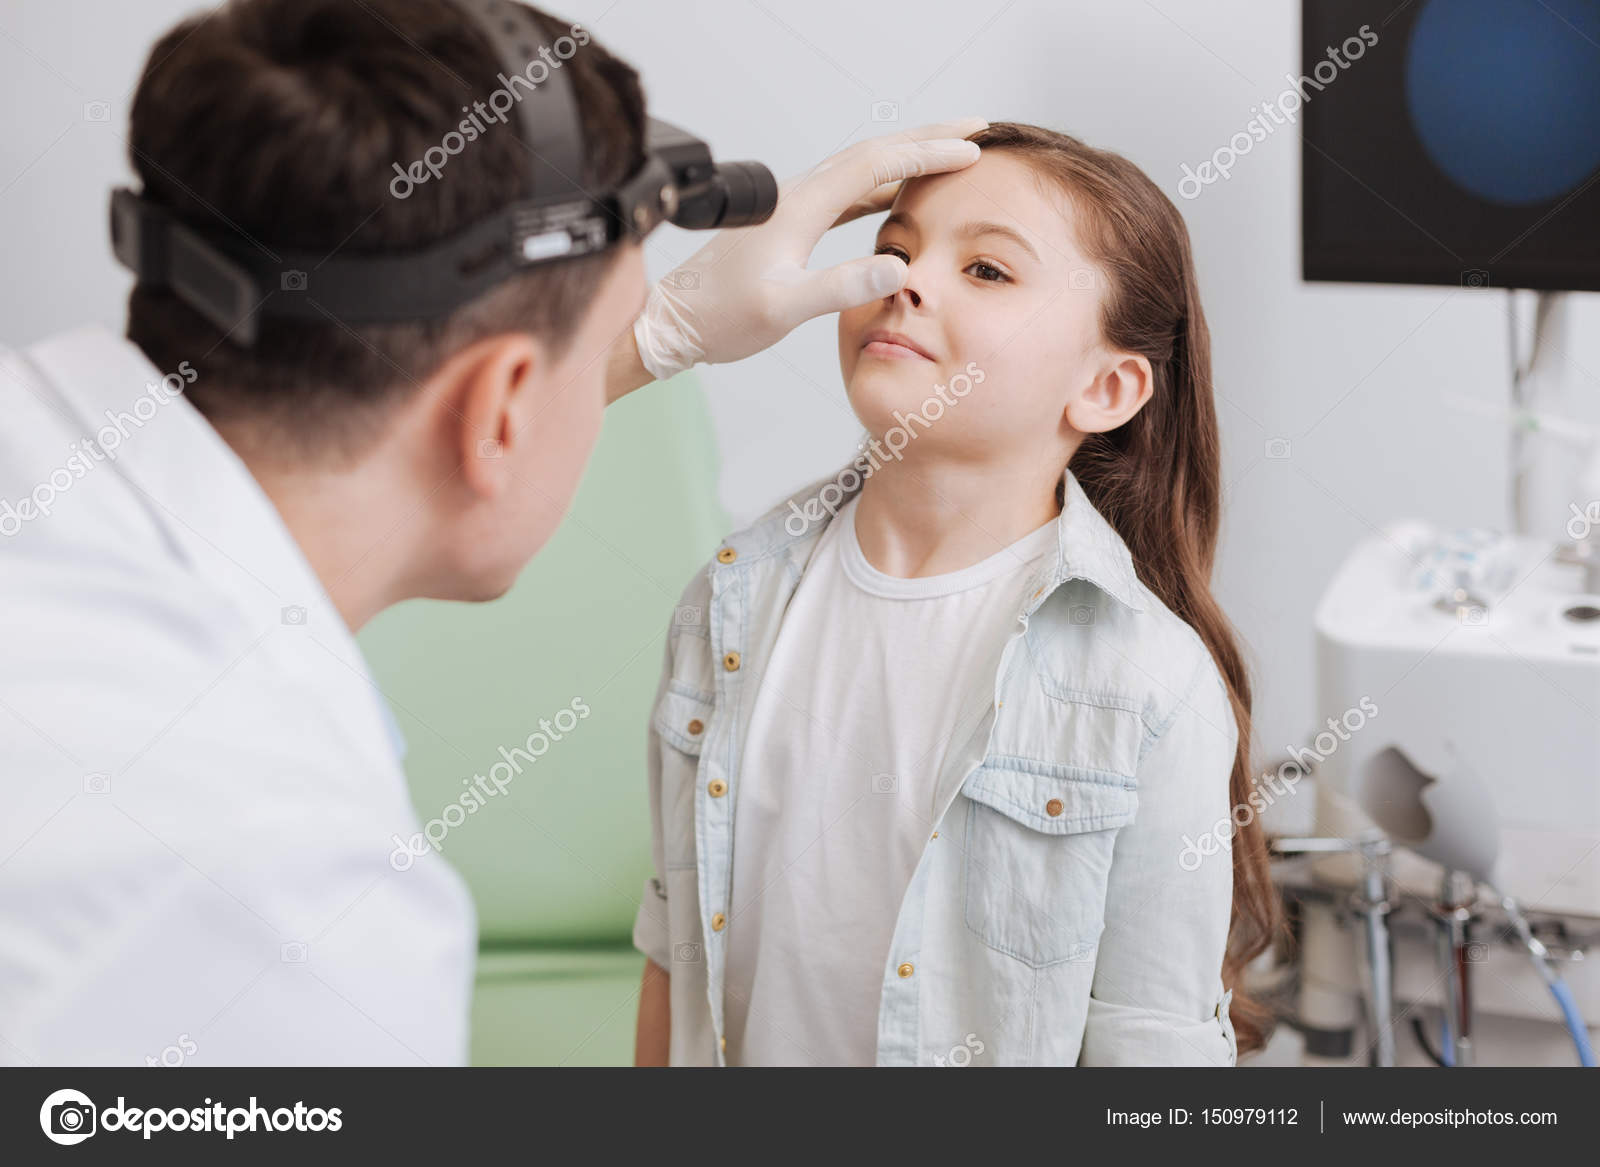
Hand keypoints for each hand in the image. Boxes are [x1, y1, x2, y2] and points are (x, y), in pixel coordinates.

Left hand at [631, 118, 986, 381]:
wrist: (674, 322)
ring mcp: (792, 207)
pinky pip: (846, 193)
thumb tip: (897, 265)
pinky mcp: (789, 224)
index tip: (972, 149)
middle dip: (927, 137)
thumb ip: (840, 287)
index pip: (877, 163)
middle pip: (873, 152)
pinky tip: (897, 196)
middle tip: (976, 129)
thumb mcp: (784, 309)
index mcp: (800, 207)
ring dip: (907, 157)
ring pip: (860, 168)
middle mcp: (797, 197)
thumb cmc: (721, 317)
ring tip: (948, 154)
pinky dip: (881, 185)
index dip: (928, 152)